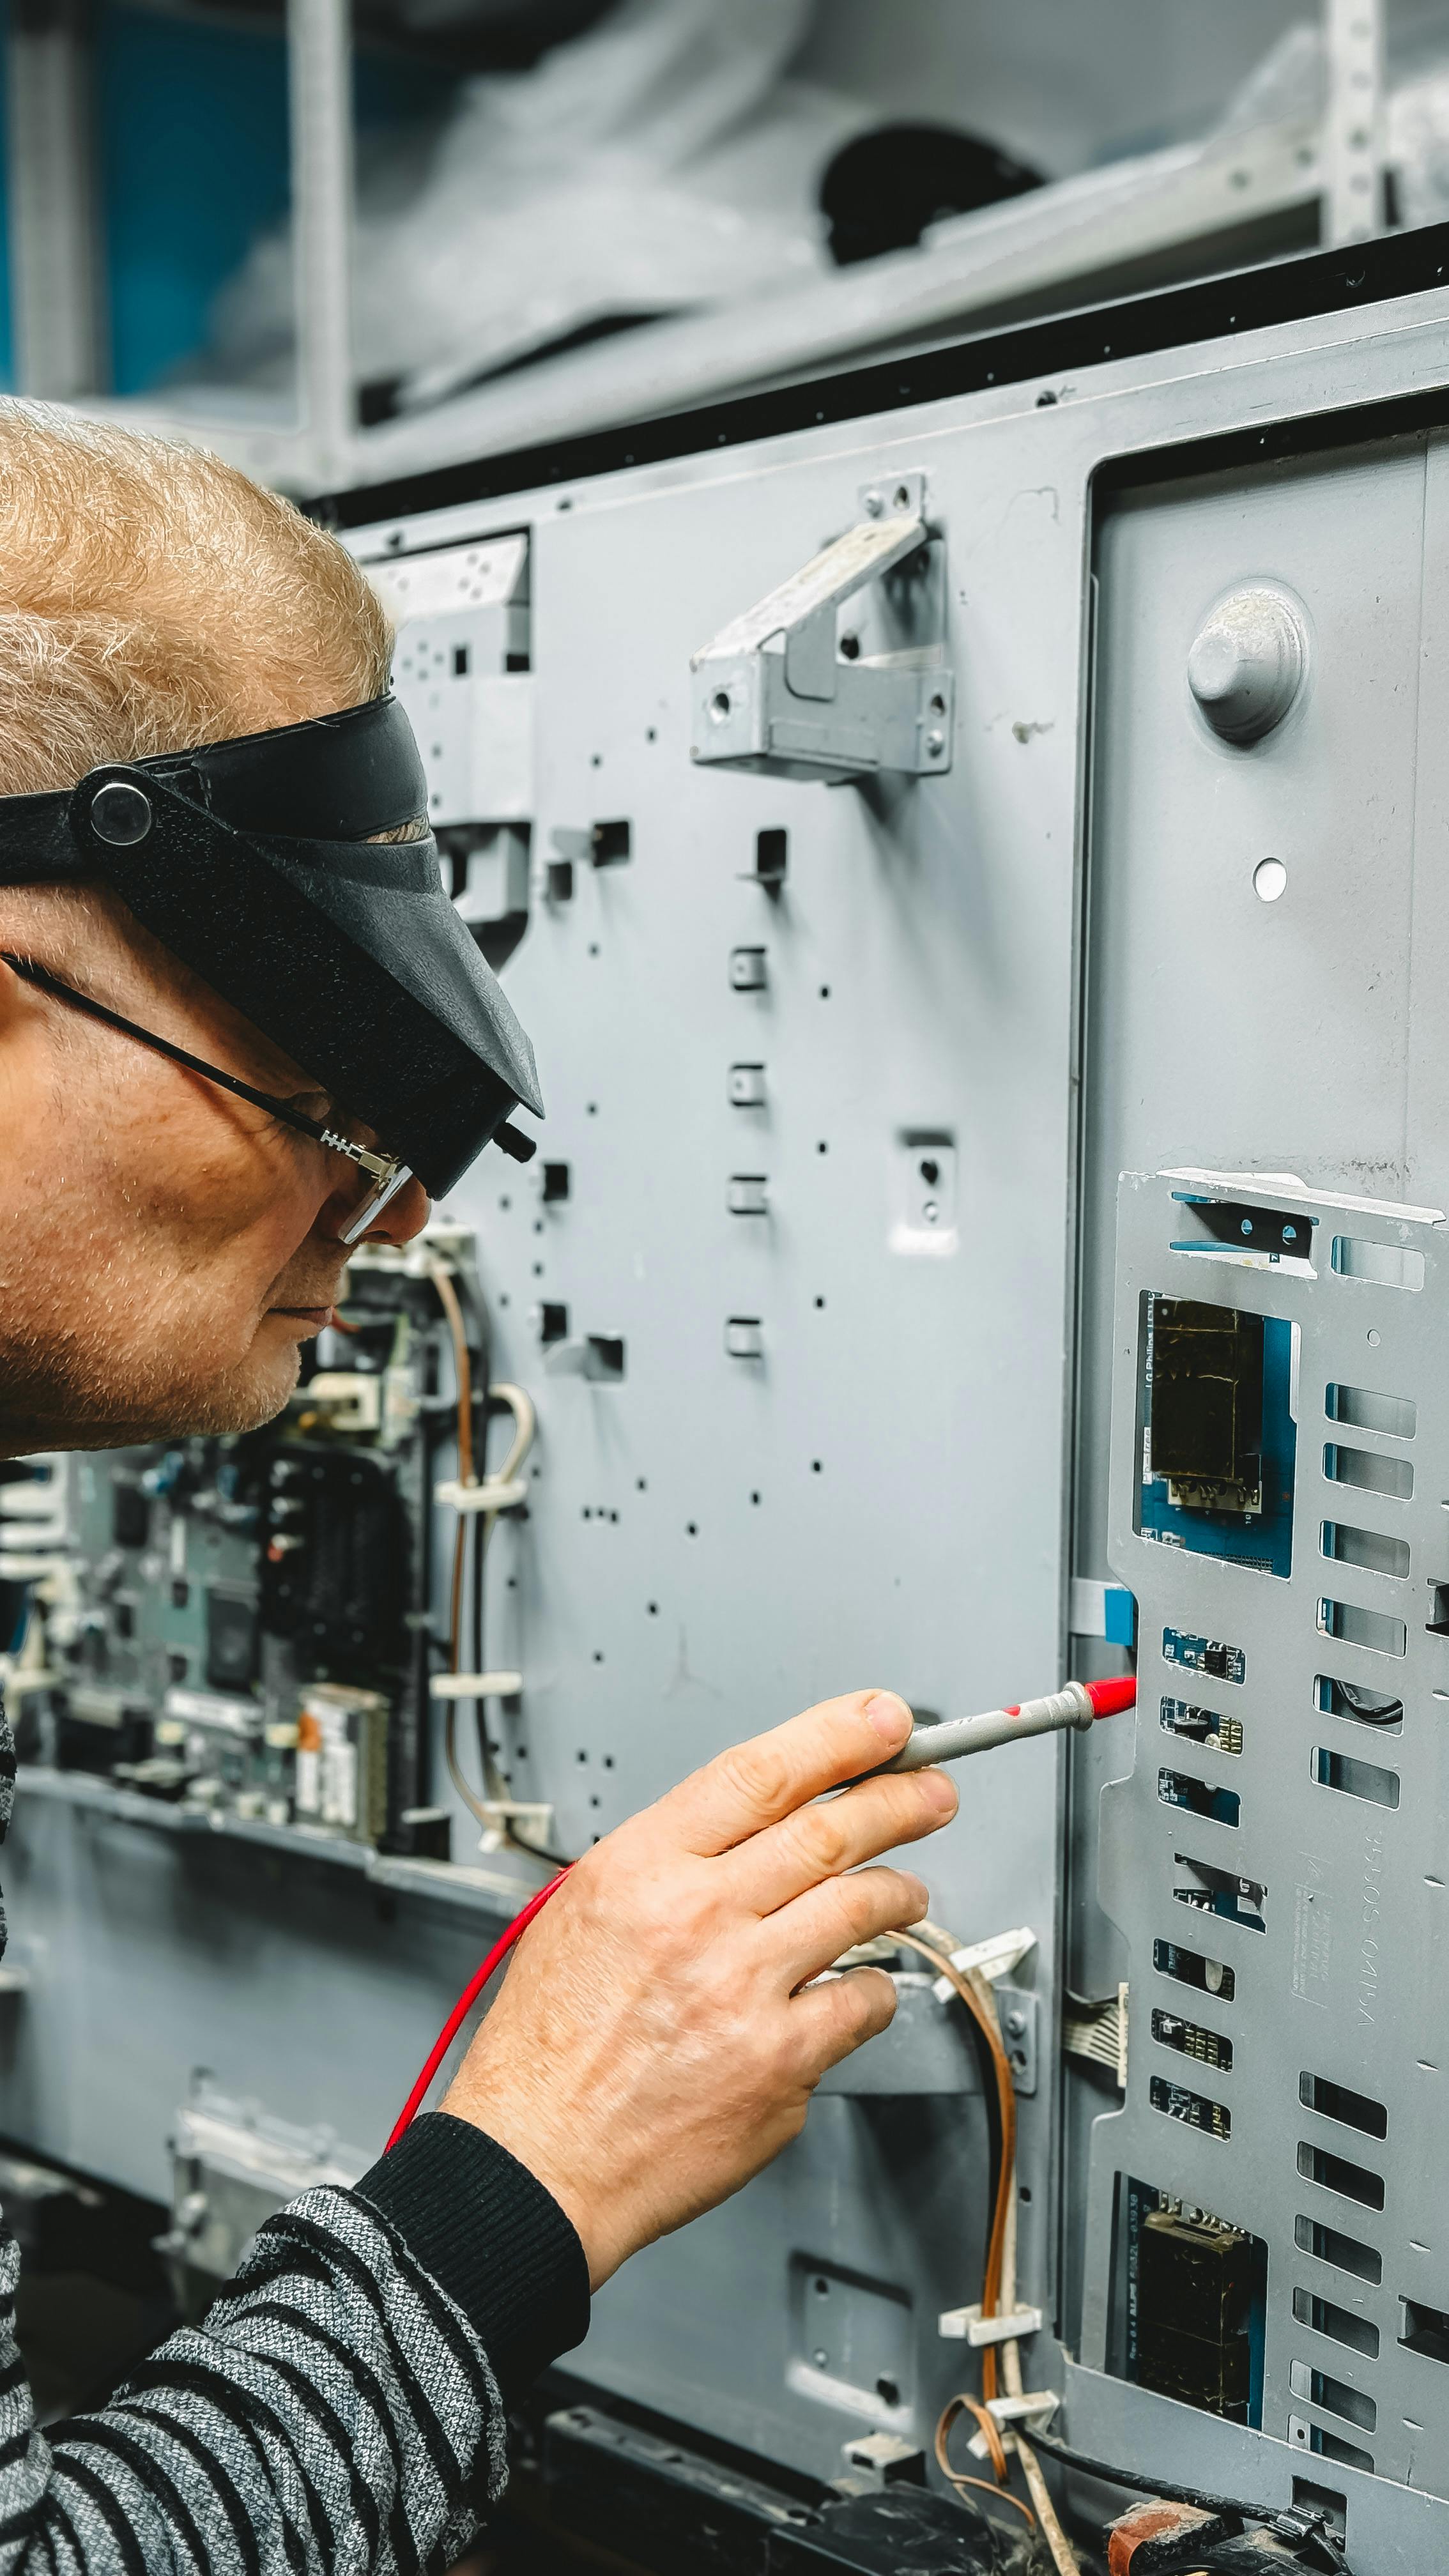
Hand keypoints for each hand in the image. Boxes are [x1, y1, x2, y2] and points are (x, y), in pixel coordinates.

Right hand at [442, 1689, 957, 2286]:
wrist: (535, 2160)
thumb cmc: (548, 2047)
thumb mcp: (582, 1910)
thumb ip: (670, 1862)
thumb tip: (754, 1827)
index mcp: (641, 1866)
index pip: (760, 1771)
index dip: (837, 1736)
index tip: (883, 1720)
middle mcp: (694, 1916)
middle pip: (827, 1830)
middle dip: (899, 1799)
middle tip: (931, 1790)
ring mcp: (740, 1988)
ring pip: (859, 1907)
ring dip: (898, 1891)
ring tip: (906, 1890)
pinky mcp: (778, 2060)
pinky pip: (861, 2001)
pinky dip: (873, 1989)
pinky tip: (862, 1988)